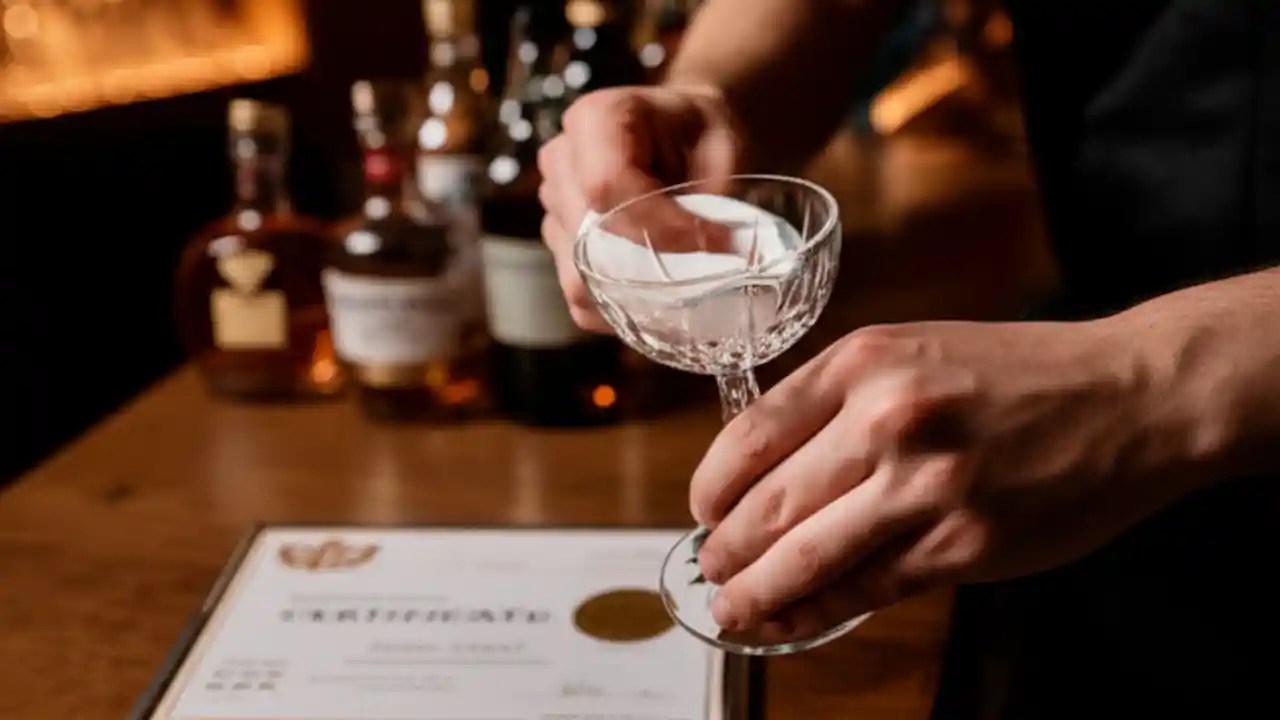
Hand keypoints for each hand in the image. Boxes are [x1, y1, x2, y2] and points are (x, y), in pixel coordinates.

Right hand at [537, 84, 745, 331]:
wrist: (689, 139)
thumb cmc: (706, 136)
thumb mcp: (725, 147)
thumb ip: (715, 196)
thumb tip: (716, 254)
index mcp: (596, 119)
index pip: (606, 184)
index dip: (662, 225)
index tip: (717, 241)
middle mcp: (561, 162)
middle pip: (588, 237)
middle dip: (653, 265)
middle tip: (712, 272)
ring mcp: (554, 207)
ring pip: (580, 275)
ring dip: (636, 289)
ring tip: (686, 280)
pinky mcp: (560, 247)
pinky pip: (581, 300)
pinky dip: (621, 308)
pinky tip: (659, 294)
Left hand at [690, 318, 1209, 640]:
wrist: (1129, 398)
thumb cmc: (1018, 374)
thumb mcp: (913, 351)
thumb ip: (836, 402)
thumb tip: (761, 472)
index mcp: (864, 362)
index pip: (749, 436)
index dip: (710, 488)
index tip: (702, 512)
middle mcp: (887, 419)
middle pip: (767, 505)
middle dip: (724, 550)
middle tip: (710, 569)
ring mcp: (927, 486)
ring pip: (808, 555)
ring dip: (757, 592)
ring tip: (733, 607)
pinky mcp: (964, 545)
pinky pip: (868, 587)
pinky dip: (818, 612)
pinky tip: (791, 621)